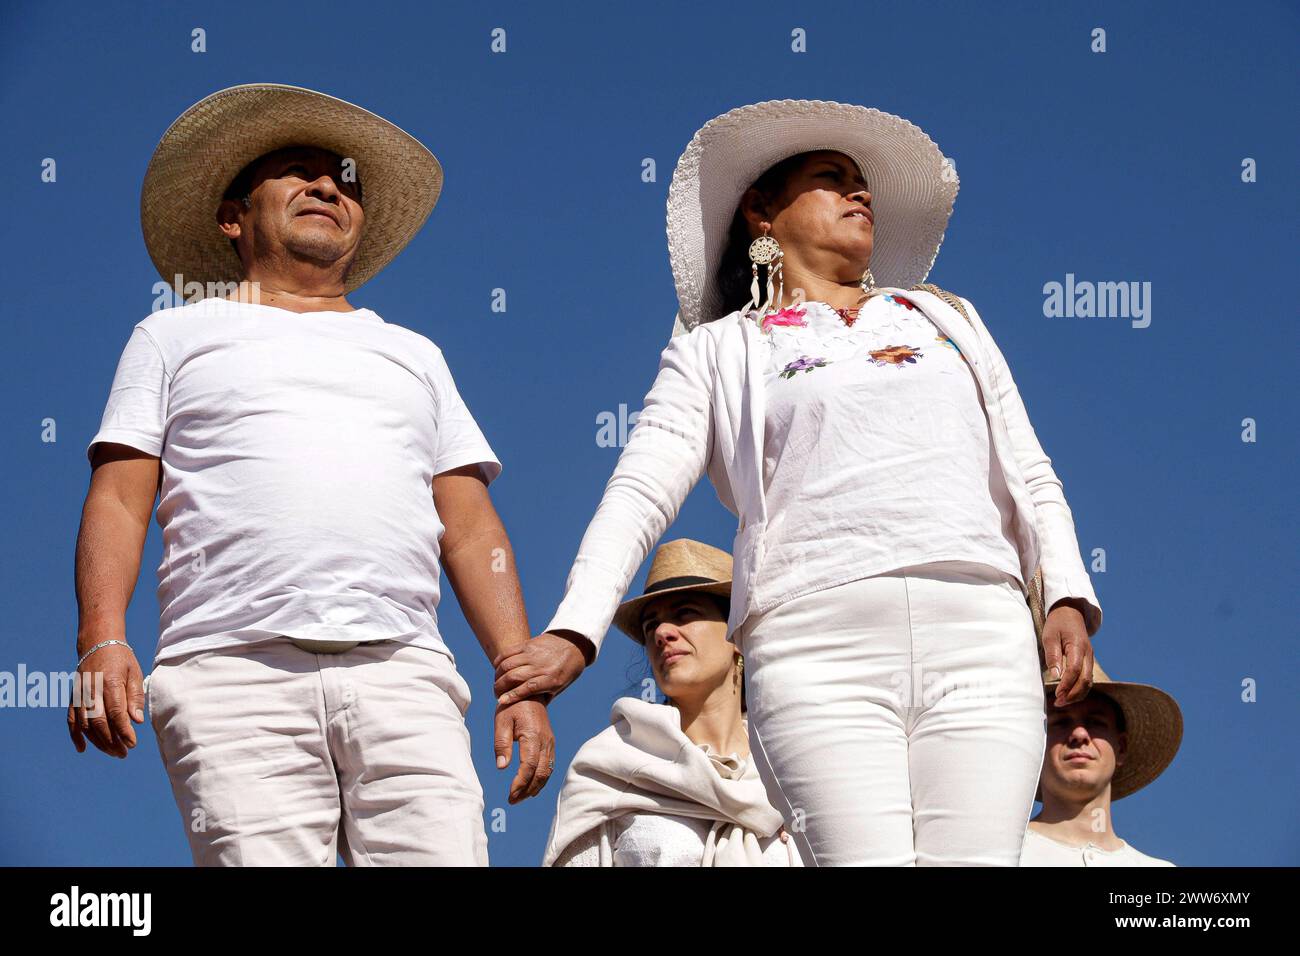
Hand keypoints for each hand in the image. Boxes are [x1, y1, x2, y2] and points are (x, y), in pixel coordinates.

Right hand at [67, 642, 143, 757]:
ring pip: (85, 725)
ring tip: (113, 752)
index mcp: (110, 683)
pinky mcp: (73, 698)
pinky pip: (70, 720)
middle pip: (99, 723)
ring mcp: (79, 695)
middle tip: (124, 753)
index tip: (133, 744)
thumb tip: (137, 721)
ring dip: (98, 742)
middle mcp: (91, 691)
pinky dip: (75, 735)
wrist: (97, 644)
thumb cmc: (121, 659)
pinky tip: (83, 748)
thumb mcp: (135, 673)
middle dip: (112, 741)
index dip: (124, 731)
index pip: (116, 713)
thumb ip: (135, 697)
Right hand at [492, 631, 588, 706]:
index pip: (527, 688)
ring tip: (497, 683)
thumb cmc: (566, 670)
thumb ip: (543, 697)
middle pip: (514, 676)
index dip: (512, 695)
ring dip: (497, 675)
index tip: (501, 702)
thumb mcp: (559, 687)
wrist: (574, 644)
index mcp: (552, 679)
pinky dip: (499, 661)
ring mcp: (533, 653)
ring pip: (508, 664)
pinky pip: (508, 652)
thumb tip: (524, 709)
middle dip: (500, 687)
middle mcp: (541, 666)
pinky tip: (497, 669)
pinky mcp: (528, 644)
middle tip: (496, 694)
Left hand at [494, 698, 554, 803]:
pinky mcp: (550, 743)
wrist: (529, 693)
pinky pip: (550, 766)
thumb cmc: (512, 707)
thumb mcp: (501, 722)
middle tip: (512, 800)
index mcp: (532, 736)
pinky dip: (542, 779)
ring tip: (520, 797)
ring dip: (535, 787)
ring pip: (547, 772)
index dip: (520, 783)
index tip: (510, 794)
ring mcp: (550, 742)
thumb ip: (501, 744)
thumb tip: (502, 767)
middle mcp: (545, 741)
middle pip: (541, 773)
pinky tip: (532, 787)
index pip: (529, 766)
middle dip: (527, 790)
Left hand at [1040, 599, 1093, 706]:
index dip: (1066, 684)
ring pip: (1089, 682)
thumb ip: (1052, 655)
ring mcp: (1090, 658)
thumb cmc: (1057, 624)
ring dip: (1077, 694)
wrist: (1070, 612)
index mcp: (1078, 646)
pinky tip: (1068, 694)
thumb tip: (1055, 675)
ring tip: (1062, 702)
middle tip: (1058, 702)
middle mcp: (1088, 654)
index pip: (1075, 670)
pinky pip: (1087, 678)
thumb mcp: (1049, 636)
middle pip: (1085, 680)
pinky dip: (1079, 689)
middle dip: (1073, 694)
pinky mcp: (1088, 661)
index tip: (1057, 694)